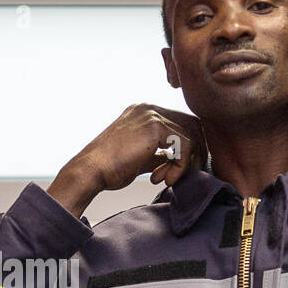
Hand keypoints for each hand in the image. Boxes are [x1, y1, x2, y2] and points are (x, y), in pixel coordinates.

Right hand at [48, 104, 206, 218]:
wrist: (91, 171)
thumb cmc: (110, 169)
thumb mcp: (142, 158)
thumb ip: (161, 154)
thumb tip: (179, 161)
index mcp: (145, 113)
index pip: (182, 124)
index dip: (189, 148)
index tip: (181, 170)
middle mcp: (149, 108)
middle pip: (192, 124)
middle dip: (196, 152)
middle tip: (188, 174)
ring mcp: (152, 114)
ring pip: (191, 134)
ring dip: (186, 162)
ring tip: (169, 179)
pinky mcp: (154, 126)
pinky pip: (184, 144)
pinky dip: (181, 165)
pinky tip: (165, 179)